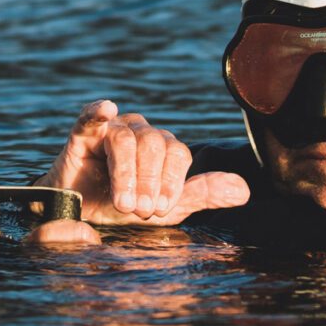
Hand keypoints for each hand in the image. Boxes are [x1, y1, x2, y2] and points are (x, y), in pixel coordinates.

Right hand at [33, 100, 249, 245]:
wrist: (82, 215)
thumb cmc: (126, 206)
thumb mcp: (168, 208)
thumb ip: (203, 195)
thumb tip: (244, 190)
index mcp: (164, 147)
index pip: (177, 153)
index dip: (172, 180)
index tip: (162, 208)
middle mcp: (141, 133)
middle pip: (154, 145)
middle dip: (149, 181)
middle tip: (140, 210)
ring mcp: (112, 130)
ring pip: (126, 139)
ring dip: (126, 173)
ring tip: (123, 202)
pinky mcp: (83, 134)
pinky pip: (90, 118)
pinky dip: (98, 111)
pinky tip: (107, 110)